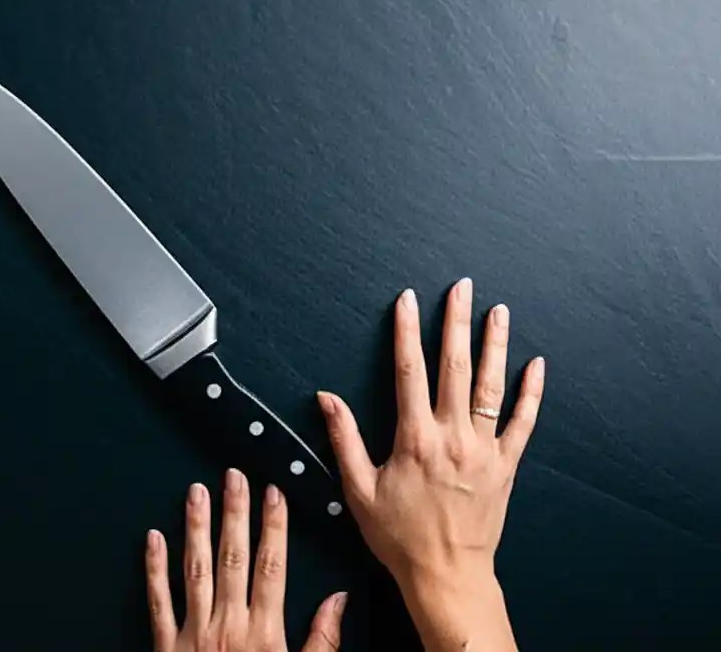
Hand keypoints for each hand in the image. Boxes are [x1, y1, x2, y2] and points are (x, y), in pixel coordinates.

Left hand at [145, 469, 347, 650]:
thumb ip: (322, 641)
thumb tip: (339, 599)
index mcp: (264, 634)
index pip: (271, 567)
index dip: (273, 527)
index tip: (273, 493)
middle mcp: (227, 627)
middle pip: (232, 558)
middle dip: (234, 514)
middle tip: (232, 476)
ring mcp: (192, 635)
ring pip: (194, 570)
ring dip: (195, 528)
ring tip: (195, 492)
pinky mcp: (165, 647)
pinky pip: (158, 602)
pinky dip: (154, 569)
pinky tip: (152, 537)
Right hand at [317, 278, 543, 650]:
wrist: (446, 574)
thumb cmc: (398, 537)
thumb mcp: (358, 490)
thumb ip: (344, 439)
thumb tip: (325, 398)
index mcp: (414, 439)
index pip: (409, 372)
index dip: (406, 332)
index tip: (407, 299)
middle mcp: (453, 437)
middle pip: (454, 367)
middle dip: (456, 322)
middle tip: (461, 287)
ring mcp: (484, 450)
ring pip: (491, 387)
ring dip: (495, 345)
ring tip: (498, 310)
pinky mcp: (506, 466)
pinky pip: (523, 423)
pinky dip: (531, 393)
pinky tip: (536, 365)